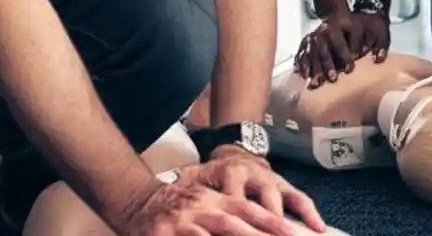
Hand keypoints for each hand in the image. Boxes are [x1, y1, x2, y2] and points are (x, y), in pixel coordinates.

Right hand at [122, 178, 299, 235]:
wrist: (138, 201)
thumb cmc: (181, 206)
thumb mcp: (207, 202)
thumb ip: (232, 213)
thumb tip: (267, 225)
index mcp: (215, 198)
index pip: (249, 210)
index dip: (272, 222)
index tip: (293, 233)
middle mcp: (201, 207)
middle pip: (234, 225)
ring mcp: (181, 222)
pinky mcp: (162, 235)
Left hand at [195, 148, 325, 231]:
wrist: (232, 154)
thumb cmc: (212, 178)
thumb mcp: (199, 185)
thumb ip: (198, 200)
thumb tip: (186, 226)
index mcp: (228, 174)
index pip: (231, 202)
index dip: (233, 223)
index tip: (224, 235)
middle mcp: (252, 175)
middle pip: (259, 204)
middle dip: (265, 225)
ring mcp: (271, 179)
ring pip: (280, 201)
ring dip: (285, 223)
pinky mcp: (284, 184)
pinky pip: (300, 198)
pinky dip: (310, 213)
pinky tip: (319, 229)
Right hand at [295, 11, 389, 87]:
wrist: (339, 14)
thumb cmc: (360, 26)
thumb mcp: (374, 30)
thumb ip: (379, 45)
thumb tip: (379, 59)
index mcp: (339, 26)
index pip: (341, 43)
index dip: (345, 56)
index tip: (349, 70)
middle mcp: (324, 29)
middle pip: (324, 49)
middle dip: (328, 64)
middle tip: (332, 78)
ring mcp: (313, 35)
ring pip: (312, 53)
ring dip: (314, 68)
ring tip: (316, 83)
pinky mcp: (307, 41)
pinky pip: (302, 54)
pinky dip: (302, 65)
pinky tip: (304, 76)